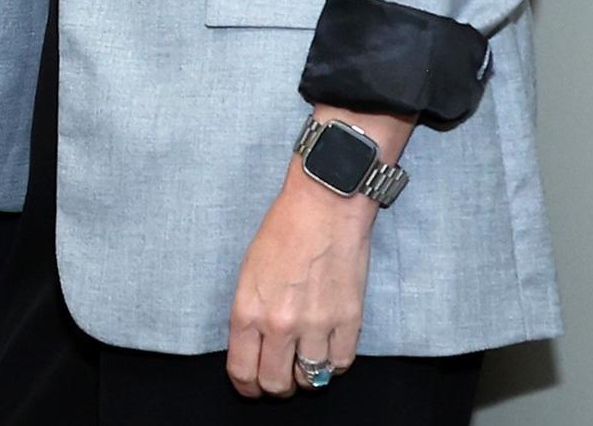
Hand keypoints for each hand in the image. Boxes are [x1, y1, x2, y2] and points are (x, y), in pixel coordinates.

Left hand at [226, 170, 374, 397]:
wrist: (323, 207)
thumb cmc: (282, 231)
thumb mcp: (248, 271)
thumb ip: (250, 314)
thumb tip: (254, 348)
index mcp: (248, 309)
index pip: (243, 371)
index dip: (246, 385)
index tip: (251, 385)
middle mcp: (280, 324)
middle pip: (276, 385)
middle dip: (275, 385)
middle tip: (278, 373)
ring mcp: (317, 326)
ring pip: (310, 380)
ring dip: (305, 372)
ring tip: (303, 352)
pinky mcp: (349, 322)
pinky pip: (340, 365)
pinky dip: (333, 361)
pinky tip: (326, 344)